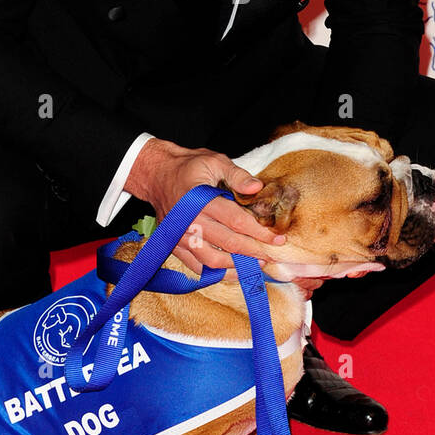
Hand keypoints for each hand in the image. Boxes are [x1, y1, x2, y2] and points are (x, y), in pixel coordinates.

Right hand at [124, 137, 285, 274]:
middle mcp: (190, 221)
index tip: (278, 239)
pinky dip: (216, 272)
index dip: (260, 233)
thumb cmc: (188, 167)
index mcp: (201, 200)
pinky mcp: (175, 246)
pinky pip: (196, 267)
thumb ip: (237, 175)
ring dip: (237, 266)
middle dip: (254, 252)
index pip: (237, 221)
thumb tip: (257, 187)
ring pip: (212, 260)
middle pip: (228, 244)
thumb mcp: (214, 161)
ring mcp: (180, 236)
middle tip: (272, 255)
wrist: (157, 175)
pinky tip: (233, 271)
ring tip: (255, 265)